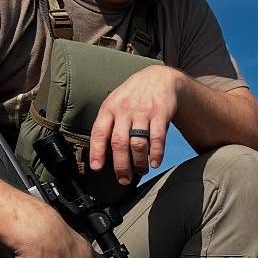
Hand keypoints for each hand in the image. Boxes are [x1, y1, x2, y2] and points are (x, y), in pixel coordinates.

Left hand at [89, 66, 183, 185]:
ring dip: (139, 161)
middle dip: (121, 165)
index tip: (97, 168)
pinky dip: (156, 153)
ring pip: (138, 143)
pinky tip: (154, 162)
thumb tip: (101, 152)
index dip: (97, 152)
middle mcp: (124, 110)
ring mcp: (143, 112)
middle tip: (123, 179)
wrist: (159, 78)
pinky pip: (158, 138)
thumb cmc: (133, 95)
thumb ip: (108, 123)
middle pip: (119, 142)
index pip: (99, 132)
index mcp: (109, 108)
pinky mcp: (161, 114)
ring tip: (140, 171)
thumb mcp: (115, 102)